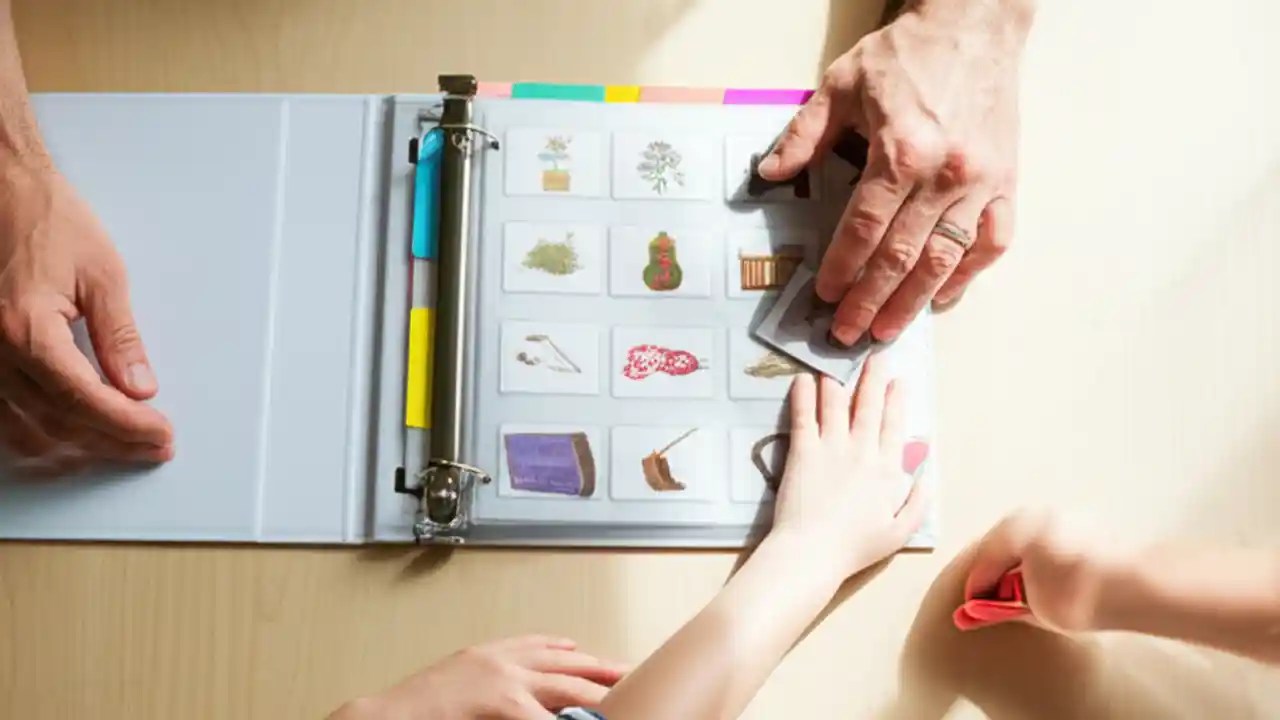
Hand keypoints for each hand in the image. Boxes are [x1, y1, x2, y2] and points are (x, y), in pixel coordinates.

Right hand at [0, 163, 172, 471]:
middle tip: (153, 445)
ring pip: (25, 427)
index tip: (160, 435)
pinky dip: (38, 430)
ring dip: (76, 445)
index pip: (86, 401)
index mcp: (27, 329)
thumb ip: (120, 337)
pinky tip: (70, 434)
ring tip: (122, 444)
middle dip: (112, 440)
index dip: (128, 426)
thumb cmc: (46, 217)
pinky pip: (1, 412)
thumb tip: (140, 386)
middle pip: (58, 421)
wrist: (1, 187)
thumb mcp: (102, 274)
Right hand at [330, 635, 627, 719]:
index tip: (595, 657)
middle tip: (628, 676)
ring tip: (622, 702)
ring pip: (565, 687)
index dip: (572, 652)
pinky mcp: (501, 700)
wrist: (381, 717)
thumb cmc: (413, 711)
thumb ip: (487, 689)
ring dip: (595, 696)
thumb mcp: (456, 687)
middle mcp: (500, 660)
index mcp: (487, 655)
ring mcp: (503, 679)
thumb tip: (519, 702)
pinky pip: (544, 716)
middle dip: (599, 670)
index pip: (540, 645)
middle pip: (564, 664)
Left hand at [758, 0, 1032, 344]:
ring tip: (888, 330)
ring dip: (914, 302)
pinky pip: (991, 242)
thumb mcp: (841, 85)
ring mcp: (980, 183)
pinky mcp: (1006, 182)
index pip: (863, 229)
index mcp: (900, 153)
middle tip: (848, 333)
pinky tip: (943, 296)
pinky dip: (967, 274)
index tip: (825, 296)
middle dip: (870, 302)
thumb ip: (804, 135)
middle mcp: (943, 176)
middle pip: (901, 257)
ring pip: (944, 259)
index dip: (842, 269)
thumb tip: (770, 175)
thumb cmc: (908, 54)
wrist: (975, 24)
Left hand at [770, 357, 926, 580]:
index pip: (895, 425)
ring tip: (835, 364)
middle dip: (873, 378)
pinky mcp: (802, 451)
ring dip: (837, 381)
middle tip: (874, 356)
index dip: (897, 400)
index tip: (899, 380)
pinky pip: (804, 415)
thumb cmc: (855, 547)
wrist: (812, 553)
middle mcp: (862, 451)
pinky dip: (803, 394)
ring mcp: (831, 448)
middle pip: (869, 406)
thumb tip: (926, 472)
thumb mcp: (900, 532)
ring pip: (836, 403)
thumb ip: (919, 501)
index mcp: (887, 470)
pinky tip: (802, 379)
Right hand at [964, 509, 1121, 631]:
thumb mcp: (1035, 608)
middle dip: (1000, 570)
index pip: (985, 557)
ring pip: (1033, 541)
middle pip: (1008, 543)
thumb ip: (1009, 605)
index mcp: (1015, 527)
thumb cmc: (1079, 593)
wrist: (1136, 587)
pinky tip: (1051, 580)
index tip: (972, 604)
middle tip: (994, 596)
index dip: (977, 585)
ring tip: (1024, 591)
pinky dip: (1046, 560)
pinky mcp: (1091, 527)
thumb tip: (998, 606)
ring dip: (1024, 564)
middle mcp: (1038, 514)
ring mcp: (1066, 516)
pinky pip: (1055, 542)